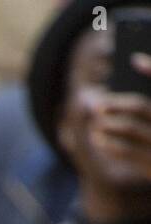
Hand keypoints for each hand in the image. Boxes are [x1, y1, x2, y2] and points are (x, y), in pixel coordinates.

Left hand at [88, 53, 150, 180]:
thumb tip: (134, 65)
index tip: (134, 59)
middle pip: (140, 106)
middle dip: (116, 104)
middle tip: (96, 104)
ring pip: (131, 128)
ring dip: (108, 123)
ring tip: (94, 121)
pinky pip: (127, 151)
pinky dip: (109, 143)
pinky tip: (97, 139)